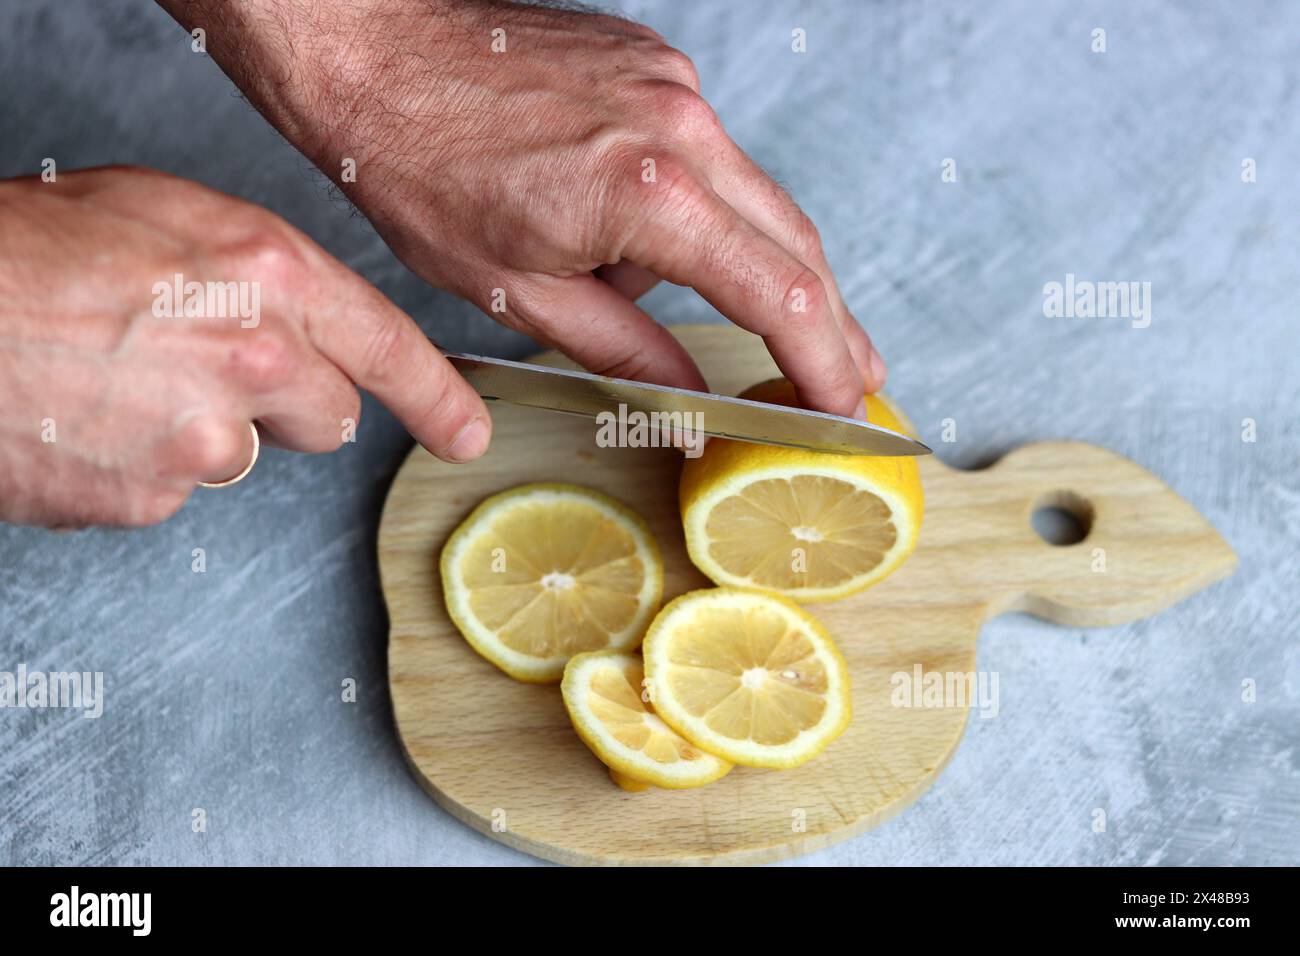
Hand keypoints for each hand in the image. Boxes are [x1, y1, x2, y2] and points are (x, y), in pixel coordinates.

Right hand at [0, 167, 489, 526]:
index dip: (438, 397)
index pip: (389, 347)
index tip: (466, 432)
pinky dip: (140, 465)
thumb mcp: (165, 217)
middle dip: (291, 408)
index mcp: (268, 277)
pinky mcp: (153, 498)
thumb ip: (254, 275)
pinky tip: (91, 421)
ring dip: (202, 432)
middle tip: (215, 375)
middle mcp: (255, 360)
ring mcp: (205, 439)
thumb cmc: (28, 250)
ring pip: (244, 456)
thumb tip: (294, 320)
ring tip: (120, 384)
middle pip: (331, 419)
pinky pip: (174, 490)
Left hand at [158, 0, 885, 417]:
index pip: (778, 291)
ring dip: (761, 268)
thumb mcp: (519, 294)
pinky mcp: (656, 66)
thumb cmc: (421, 170)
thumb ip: (626, 353)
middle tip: (854, 377)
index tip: (844, 405)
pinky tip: (651, 241)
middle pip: (796, 240)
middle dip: (830, 320)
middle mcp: (681, 127)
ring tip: (738, 326)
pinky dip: (700, 211)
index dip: (824, 358)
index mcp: (649, 193)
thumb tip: (691, 407)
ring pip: (757, 196)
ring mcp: (674, 86)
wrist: (371, 50)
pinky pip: (708, 156)